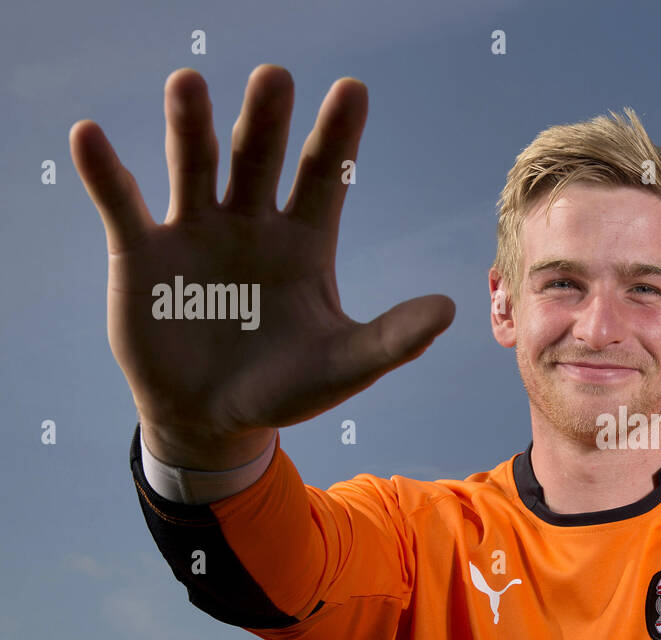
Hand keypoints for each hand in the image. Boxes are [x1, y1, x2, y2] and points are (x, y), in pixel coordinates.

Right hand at [71, 65, 453, 468]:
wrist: (212, 420)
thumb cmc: (285, 388)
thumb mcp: (343, 366)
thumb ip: (392, 338)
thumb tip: (449, 310)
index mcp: (304, 240)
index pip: (324, 175)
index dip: (337, 134)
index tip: (353, 89)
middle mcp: (251, 222)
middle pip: (258, 157)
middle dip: (265, 119)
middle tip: (274, 78)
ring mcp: (195, 231)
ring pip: (192, 165)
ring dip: (187, 126)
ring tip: (186, 83)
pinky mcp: (143, 253)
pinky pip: (122, 204)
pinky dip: (105, 172)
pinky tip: (89, 135)